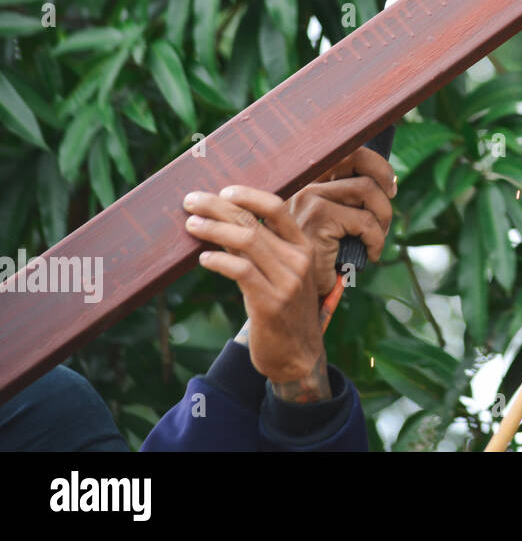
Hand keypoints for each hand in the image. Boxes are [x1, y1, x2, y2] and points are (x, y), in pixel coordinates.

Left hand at [183, 187, 329, 401]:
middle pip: (254, 221)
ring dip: (213, 229)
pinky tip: (203, 258)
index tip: (223, 191)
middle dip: (218, 207)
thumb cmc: (284, 312)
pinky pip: (241, 271)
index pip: (277, 208)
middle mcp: (299, 260)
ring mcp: (287, 281)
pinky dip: (218, 260)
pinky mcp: (271, 303)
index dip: (248, 195)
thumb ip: (260, 250)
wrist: (298, 357)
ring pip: (246, 241)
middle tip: (191, 201)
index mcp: (304, 247)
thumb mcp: (280, 275)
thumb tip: (224, 223)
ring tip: (191, 225)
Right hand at [287, 147, 396, 291]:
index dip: (376, 164)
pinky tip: (372, 254)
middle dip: (384, 180)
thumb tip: (390, 180)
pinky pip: (365, 221)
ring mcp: (308, 197)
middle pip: (358, 158)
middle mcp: (306, 182)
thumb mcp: (338, 220)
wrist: (300, 289)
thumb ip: (352, 197)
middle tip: (389, 204)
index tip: (390, 185)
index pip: (347, 151)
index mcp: (310, 179)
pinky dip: (377, 240)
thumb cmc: (325, 256)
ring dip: (384, 215)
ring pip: (367, 189)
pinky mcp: (317, 218)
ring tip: (377, 238)